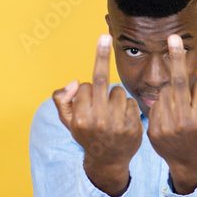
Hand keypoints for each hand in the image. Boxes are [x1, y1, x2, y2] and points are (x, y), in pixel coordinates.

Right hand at [52, 34, 142, 196]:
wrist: (108, 160)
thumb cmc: (87, 135)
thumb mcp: (68, 121)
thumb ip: (62, 100)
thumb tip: (75, 82)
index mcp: (80, 118)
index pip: (85, 86)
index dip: (87, 89)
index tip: (88, 95)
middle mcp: (98, 121)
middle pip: (101, 80)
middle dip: (101, 55)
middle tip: (104, 35)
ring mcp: (117, 124)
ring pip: (118, 91)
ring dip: (116, 96)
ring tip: (112, 113)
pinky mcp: (134, 127)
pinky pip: (131, 102)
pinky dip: (128, 106)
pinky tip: (124, 119)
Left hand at [147, 34, 196, 193]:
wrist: (188, 160)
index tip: (191, 69)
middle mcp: (184, 122)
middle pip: (178, 83)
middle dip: (177, 59)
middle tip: (173, 37)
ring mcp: (167, 127)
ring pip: (165, 92)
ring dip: (171, 92)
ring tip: (178, 107)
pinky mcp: (153, 130)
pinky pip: (155, 104)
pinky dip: (161, 105)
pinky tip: (168, 116)